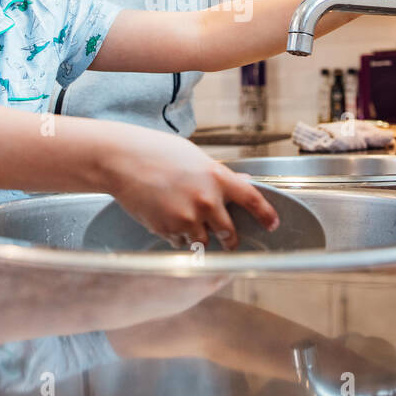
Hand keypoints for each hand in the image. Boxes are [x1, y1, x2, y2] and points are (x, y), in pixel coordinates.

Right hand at [101, 127, 278, 249]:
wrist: (122, 160)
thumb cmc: (157, 153)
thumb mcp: (195, 157)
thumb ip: (219, 175)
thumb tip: (244, 183)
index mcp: (216, 177)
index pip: (252, 199)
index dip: (266, 214)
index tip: (273, 224)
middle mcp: (206, 200)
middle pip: (229, 232)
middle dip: (231, 240)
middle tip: (230, 241)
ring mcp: (186, 218)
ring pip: (204, 242)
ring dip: (201, 239)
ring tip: (191, 227)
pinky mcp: (167, 229)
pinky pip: (180, 243)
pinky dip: (179, 238)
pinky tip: (169, 221)